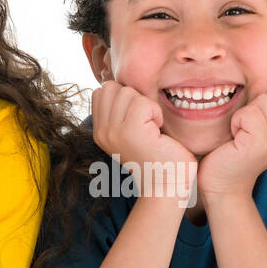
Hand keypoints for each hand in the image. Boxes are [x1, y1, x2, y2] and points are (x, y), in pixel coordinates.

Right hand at [91, 82, 196, 200]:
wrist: (167, 186)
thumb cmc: (158, 157)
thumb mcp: (131, 131)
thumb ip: (121, 110)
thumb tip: (120, 81)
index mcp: (99, 130)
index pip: (102, 90)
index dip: (124, 96)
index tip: (138, 118)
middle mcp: (102, 132)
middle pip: (112, 87)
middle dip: (134, 97)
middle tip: (146, 121)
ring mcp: (114, 132)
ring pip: (127, 92)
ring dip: (146, 105)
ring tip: (153, 127)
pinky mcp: (131, 132)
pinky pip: (143, 103)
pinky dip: (156, 112)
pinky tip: (158, 130)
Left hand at [197, 84, 266, 198]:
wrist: (221, 186)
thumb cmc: (232, 152)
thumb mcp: (257, 126)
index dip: (265, 99)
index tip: (252, 122)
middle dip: (255, 105)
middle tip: (244, 130)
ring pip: (263, 100)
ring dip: (244, 114)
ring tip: (239, 135)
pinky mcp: (262, 143)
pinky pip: (249, 113)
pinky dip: (236, 122)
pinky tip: (234, 140)